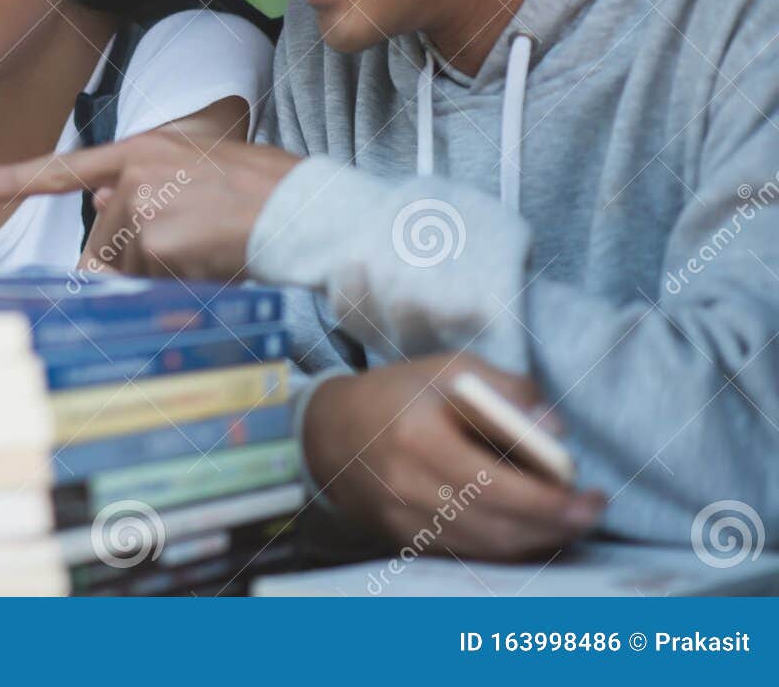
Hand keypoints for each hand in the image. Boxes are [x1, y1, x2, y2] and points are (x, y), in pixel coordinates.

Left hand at [0, 132, 299, 278]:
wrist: (304, 210)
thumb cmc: (265, 193)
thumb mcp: (200, 170)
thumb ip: (147, 185)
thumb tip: (99, 209)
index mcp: (145, 149)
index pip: (68, 169)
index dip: (17, 179)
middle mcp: (134, 173)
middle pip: (103, 240)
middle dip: (133, 259)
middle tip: (192, 246)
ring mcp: (142, 206)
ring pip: (125, 267)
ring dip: (158, 274)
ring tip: (208, 249)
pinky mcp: (155, 239)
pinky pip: (148, 282)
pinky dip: (175, 285)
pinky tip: (211, 261)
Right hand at [303, 354, 604, 559]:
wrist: (330, 432)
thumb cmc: (397, 395)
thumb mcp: (449, 369)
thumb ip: (507, 390)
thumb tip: (557, 429)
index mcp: (421, 437)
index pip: (498, 484)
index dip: (552, 499)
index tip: (592, 495)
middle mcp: (410, 486)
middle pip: (499, 523)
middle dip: (556, 524)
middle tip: (592, 513)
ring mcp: (404, 520)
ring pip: (487, 546)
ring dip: (538, 540)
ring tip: (569, 522)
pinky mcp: (405, 541)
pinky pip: (469, 553)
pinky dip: (507, 547)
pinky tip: (531, 532)